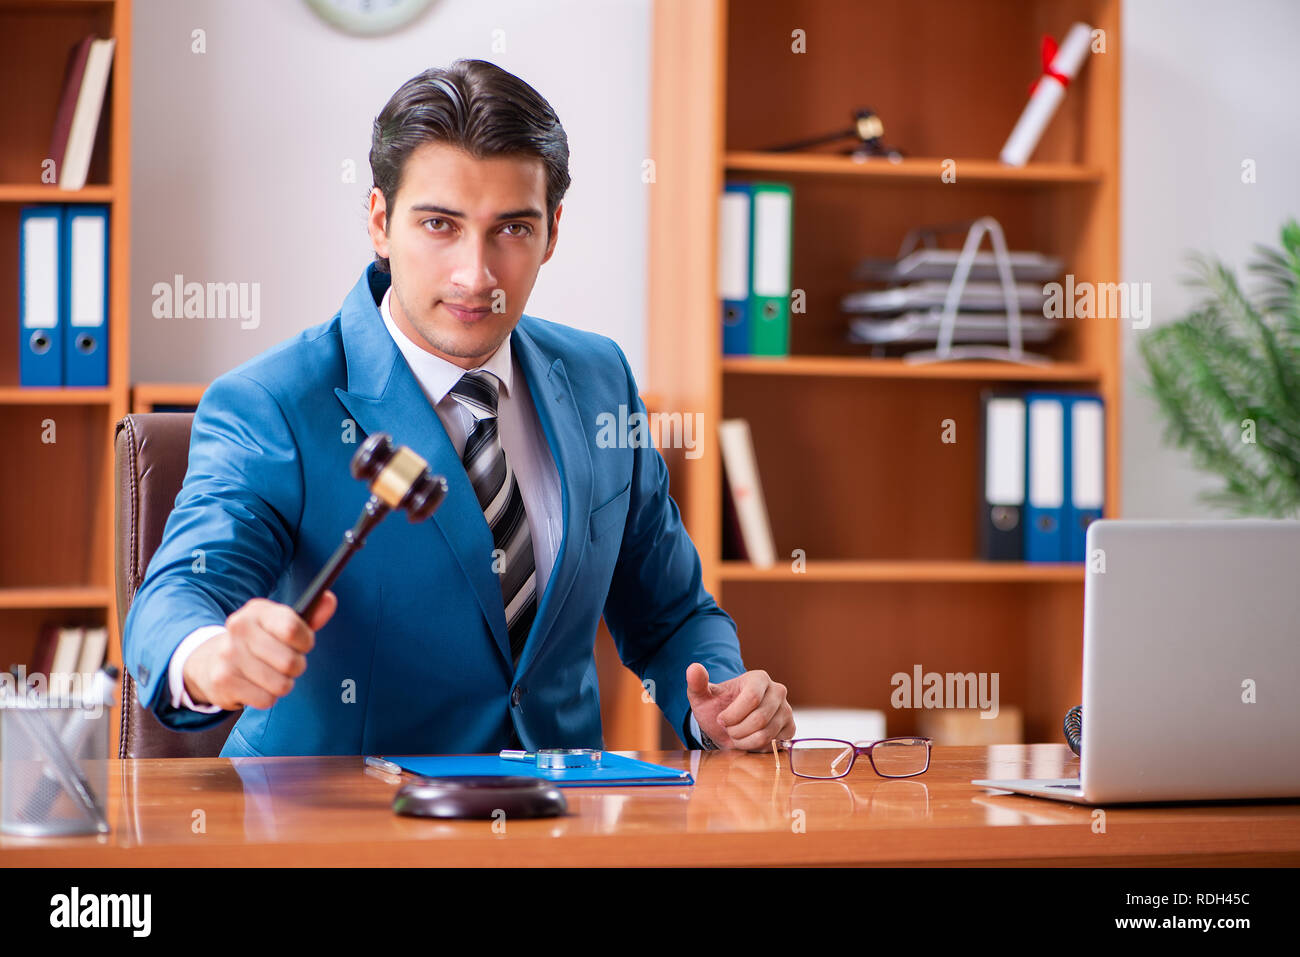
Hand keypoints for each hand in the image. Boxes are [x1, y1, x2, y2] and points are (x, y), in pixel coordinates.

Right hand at [182, 592, 336, 709]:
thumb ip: (311, 616)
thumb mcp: (281, 624)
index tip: (303, 645)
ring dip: (282, 684)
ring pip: (280, 684)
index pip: (292, 628)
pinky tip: (256, 686)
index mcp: (257, 611)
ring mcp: (228, 656)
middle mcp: (239, 629)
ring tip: (271, 675)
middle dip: (296, 667)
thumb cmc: (259, 642)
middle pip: (289, 662)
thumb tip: (330, 599)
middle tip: (286, 664)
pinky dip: (267, 697)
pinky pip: (265, 700)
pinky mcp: (223, 681)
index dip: (305, 642)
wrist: (211, 662)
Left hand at [686, 663, 794, 751]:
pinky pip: (774, 744)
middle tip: (728, 729)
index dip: (733, 715)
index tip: (720, 719)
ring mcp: (786, 710)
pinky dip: (756, 747)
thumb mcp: (702, 697)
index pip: (752, 698)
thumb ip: (697, 683)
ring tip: (736, 734)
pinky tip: (748, 740)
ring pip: (766, 734)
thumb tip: (693, 668)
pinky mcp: (790, 728)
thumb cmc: (716, 707)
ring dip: (744, 740)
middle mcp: (777, 691)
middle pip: (760, 718)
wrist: (728, 724)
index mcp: (759, 678)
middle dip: (737, 730)